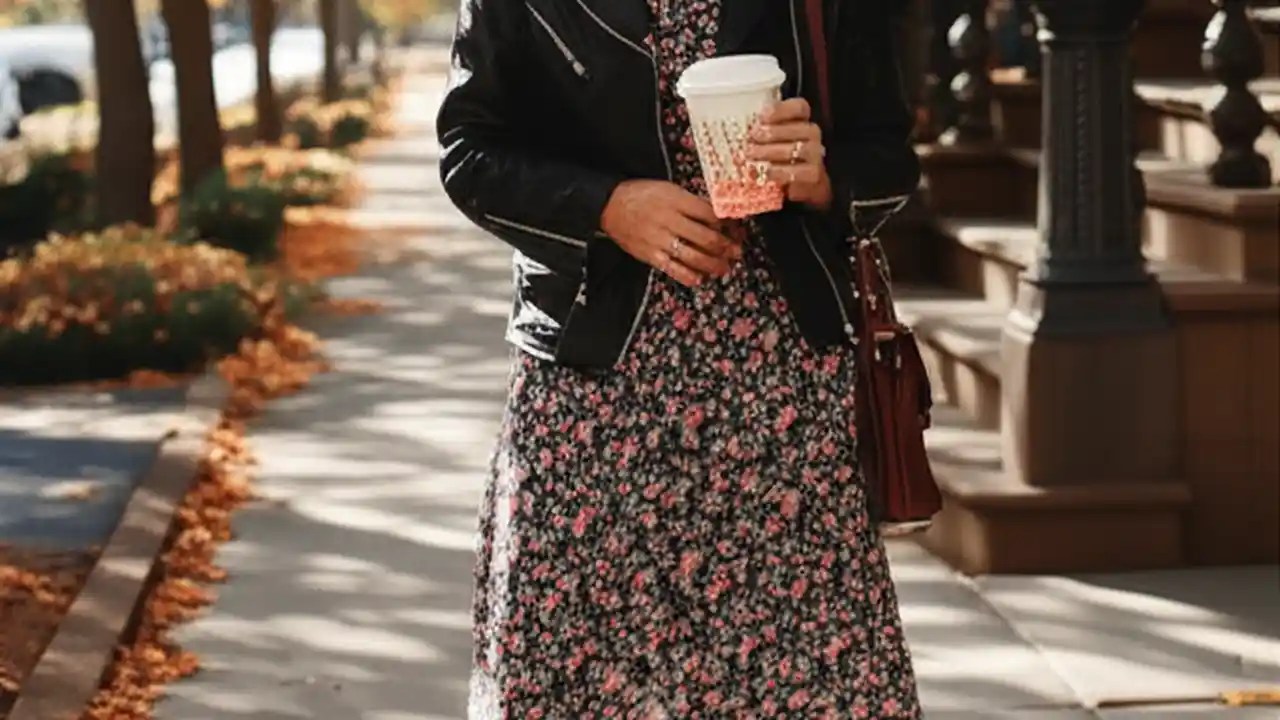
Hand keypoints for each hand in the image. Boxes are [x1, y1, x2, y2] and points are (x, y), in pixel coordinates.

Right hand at [601, 180, 742, 287]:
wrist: (610, 205)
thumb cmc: (642, 195)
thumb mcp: (670, 190)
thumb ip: (692, 203)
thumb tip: (717, 218)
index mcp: (677, 200)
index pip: (710, 214)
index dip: (727, 224)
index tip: (736, 230)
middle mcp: (670, 220)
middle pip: (706, 237)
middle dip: (726, 247)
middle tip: (737, 252)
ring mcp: (659, 240)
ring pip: (693, 256)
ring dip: (713, 265)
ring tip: (724, 268)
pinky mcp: (649, 255)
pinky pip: (673, 269)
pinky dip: (689, 276)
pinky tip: (700, 278)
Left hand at [747, 98, 832, 210]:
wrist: (796, 185)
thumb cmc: (776, 156)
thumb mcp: (766, 139)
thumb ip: (759, 130)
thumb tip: (740, 129)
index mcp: (801, 120)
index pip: (799, 108)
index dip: (781, 110)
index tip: (761, 117)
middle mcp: (811, 134)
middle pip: (795, 128)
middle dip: (771, 133)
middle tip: (751, 139)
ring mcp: (815, 154)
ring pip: (795, 149)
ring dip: (770, 152)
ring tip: (751, 156)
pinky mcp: (813, 174)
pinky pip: (796, 171)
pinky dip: (778, 172)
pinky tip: (763, 173)